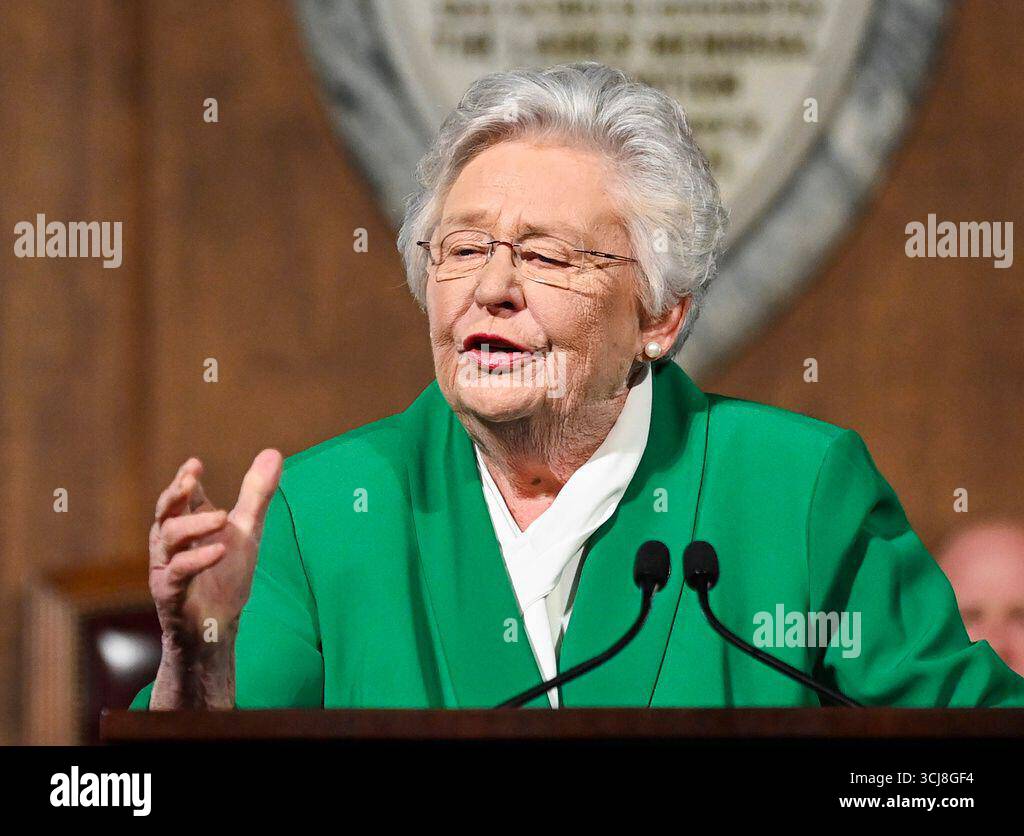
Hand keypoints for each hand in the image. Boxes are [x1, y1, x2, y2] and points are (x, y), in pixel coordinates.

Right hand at [148, 449, 282, 650]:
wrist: (218, 627)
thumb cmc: (226, 576)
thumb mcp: (247, 530)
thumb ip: (257, 494)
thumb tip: (274, 452)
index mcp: (187, 525)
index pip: (181, 496)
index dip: (184, 479)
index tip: (195, 464)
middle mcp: (171, 543)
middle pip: (165, 512)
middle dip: (175, 494)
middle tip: (190, 480)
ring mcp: (168, 567)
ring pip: (168, 538)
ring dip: (193, 525)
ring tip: (222, 518)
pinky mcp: (170, 592)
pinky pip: (178, 571)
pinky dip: (198, 559)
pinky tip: (219, 550)